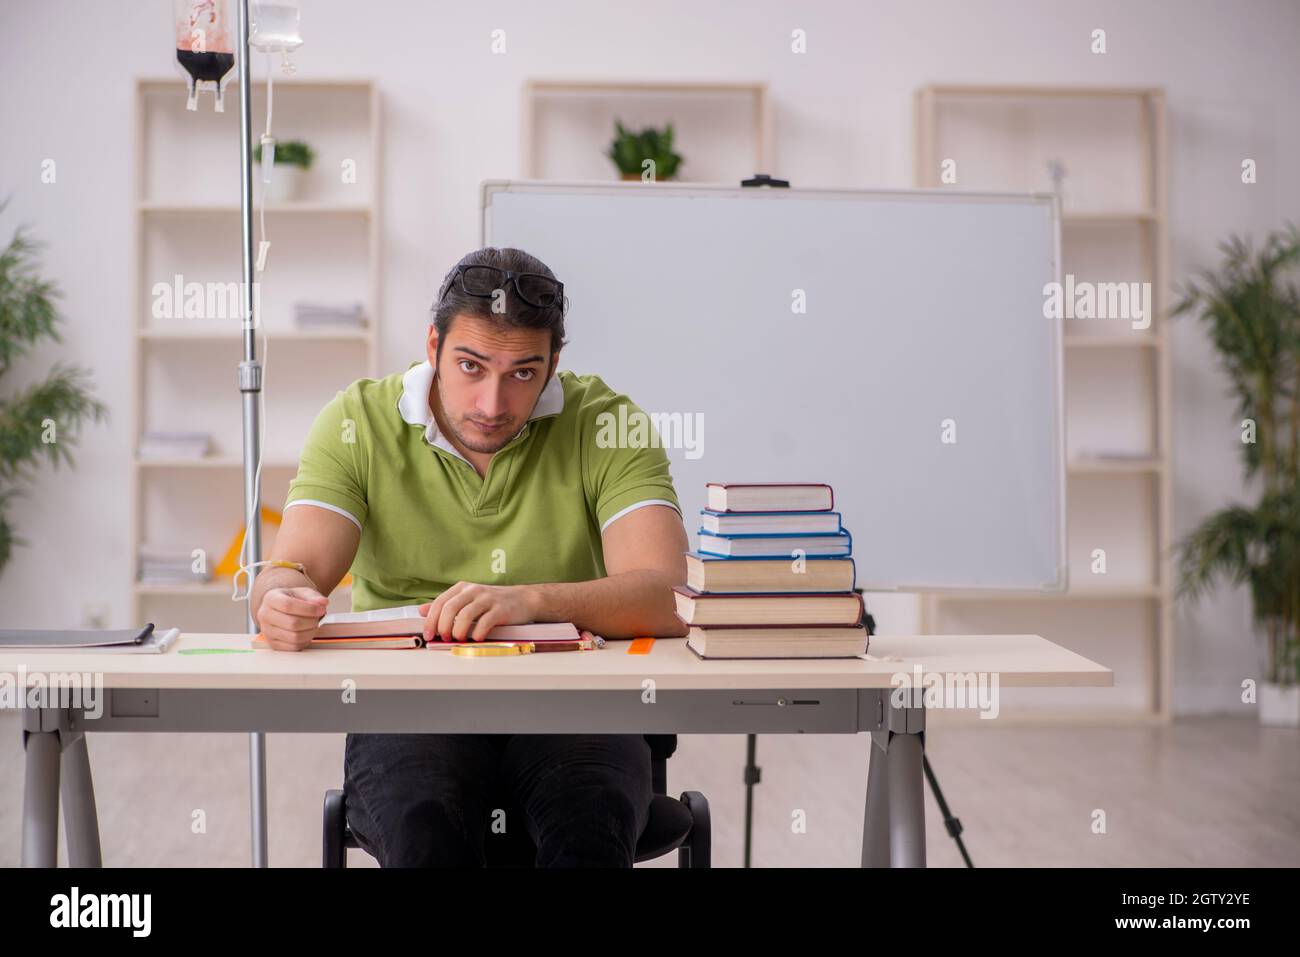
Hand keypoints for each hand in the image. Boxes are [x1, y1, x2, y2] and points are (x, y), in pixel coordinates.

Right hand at [257, 586, 328, 651]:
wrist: (281, 609)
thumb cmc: (292, 600)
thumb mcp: (303, 593)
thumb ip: (314, 596)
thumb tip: (323, 602)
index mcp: (271, 599)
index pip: (288, 605)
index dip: (308, 609)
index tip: (321, 609)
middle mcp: (265, 615)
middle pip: (292, 623)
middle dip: (311, 621)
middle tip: (319, 617)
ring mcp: (267, 631)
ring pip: (294, 637)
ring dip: (310, 632)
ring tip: (314, 625)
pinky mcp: (273, 644)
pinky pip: (293, 647)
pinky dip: (306, 641)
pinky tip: (308, 632)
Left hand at [419, 581, 537, 642]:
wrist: (524, 599)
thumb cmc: (493, 603)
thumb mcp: (467, 600)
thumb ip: (446, 605)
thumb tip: (422, 611)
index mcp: (462, 588)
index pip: (440, 602)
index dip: (431, 620)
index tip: (429, 635)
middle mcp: (473, 590)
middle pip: (450, 608)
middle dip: (443, 627)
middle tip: (444, 639)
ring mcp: (488, 599)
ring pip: (465, 615)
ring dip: (458, 631)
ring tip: (459, 639)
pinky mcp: (501, 609)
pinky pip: (485, 621)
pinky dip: (477, 632)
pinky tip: (476, 638)